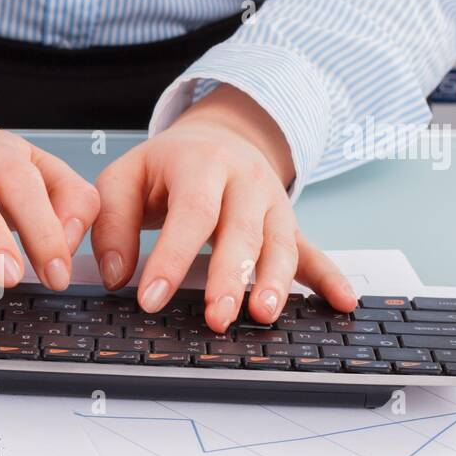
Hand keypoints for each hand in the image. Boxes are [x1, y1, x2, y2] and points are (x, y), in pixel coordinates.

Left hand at [92, 84, 356, 333]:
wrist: (218, 137)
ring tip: (262, 315)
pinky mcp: (289, 224)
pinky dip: (329, 279)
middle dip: (230, 278)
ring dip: (274, 282)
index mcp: (201, 164)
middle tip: (216, 318)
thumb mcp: (126, 177)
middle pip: (242, 231)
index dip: (171, 258)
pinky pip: (313, 252)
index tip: (150, 299)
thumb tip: (116, 275)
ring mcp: (273, 203)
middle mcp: (245, 180)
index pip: (191, 213)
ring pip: (279, 244)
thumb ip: (112, 223)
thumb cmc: (166, 167)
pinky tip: (343, 302)